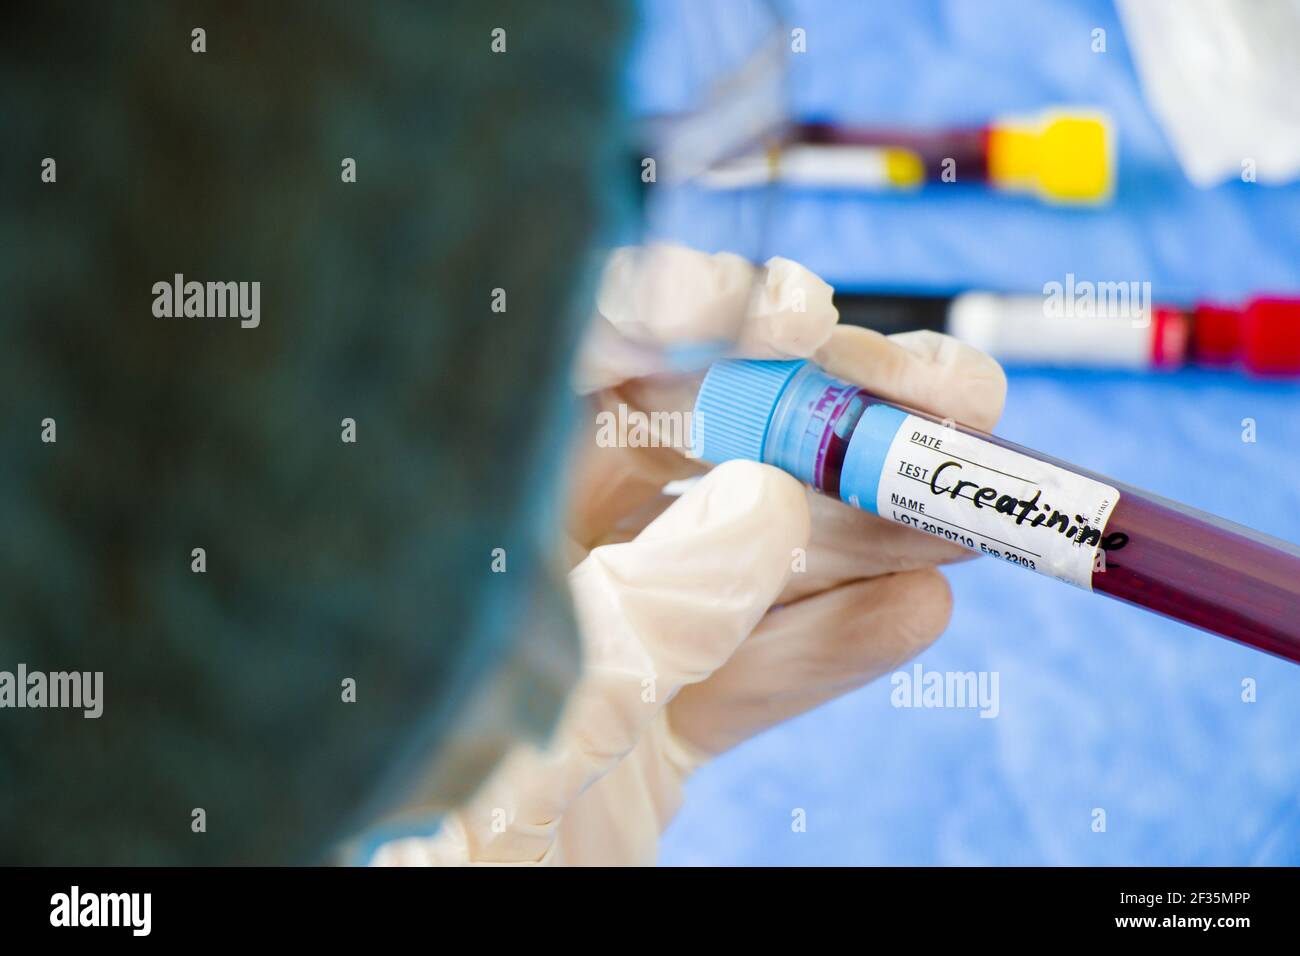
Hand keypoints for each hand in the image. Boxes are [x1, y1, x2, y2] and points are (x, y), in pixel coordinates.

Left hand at [374, 245, 1005, 864]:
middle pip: (694, 449)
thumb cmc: (422, 832)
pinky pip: (744, 675)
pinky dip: (827, 651)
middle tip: (949, 401)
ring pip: (742, 561)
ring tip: (974, 510)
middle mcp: (532, 553)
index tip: (795, 314)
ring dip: (863, 536)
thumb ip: (655, 604)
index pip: (574, 364)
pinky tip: (918, 610)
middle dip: (828, 423)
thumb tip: (771, 497)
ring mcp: (596, 642)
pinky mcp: (643, 729)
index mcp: (469, 509)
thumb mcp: (542, 705)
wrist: (422, 929)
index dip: (687, 314)